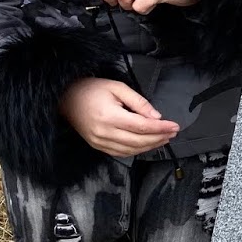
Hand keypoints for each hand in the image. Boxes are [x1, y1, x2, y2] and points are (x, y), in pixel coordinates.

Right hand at [59, 78, 178, 156]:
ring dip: (150, 146)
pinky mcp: (97, 146)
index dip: (161, 128)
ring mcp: (99, 142)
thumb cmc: (91, 89)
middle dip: (159, 138)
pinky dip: (136, 151)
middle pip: (139, 141)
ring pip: (131, 150)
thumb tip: (156, 117)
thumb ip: (138, 102)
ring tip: (164, 139)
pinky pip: (121, 153)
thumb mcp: (117, 88)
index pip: (142, 126)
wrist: (66, 98)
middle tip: (173, 133)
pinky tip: (146, 145)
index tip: (175, 126)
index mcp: (110, 116)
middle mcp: (104, 133)